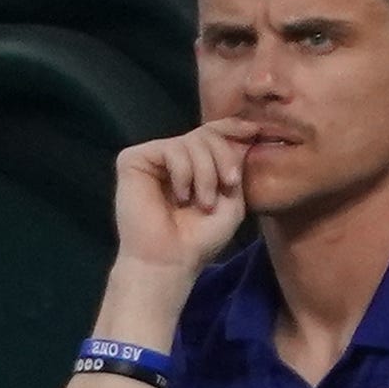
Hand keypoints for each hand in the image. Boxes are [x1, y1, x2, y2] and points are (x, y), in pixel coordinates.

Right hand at [110, 120, 260, 274]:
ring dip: (205, 171)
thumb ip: (236, 163)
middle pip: (206, 133)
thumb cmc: (200, 238)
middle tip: (227, 186)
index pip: (213, 132)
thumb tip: (248, 128)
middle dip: (223, 157)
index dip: (233, 127)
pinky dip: (183, 171)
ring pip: (191, 140)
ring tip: (203, 202)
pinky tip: (181, 195)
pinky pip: (170, 147)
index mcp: (194, 165)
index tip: (255, 131)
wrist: (170, 260)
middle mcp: (172, 159)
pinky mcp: (133, 161)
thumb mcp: (232, 198)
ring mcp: (153, 159)